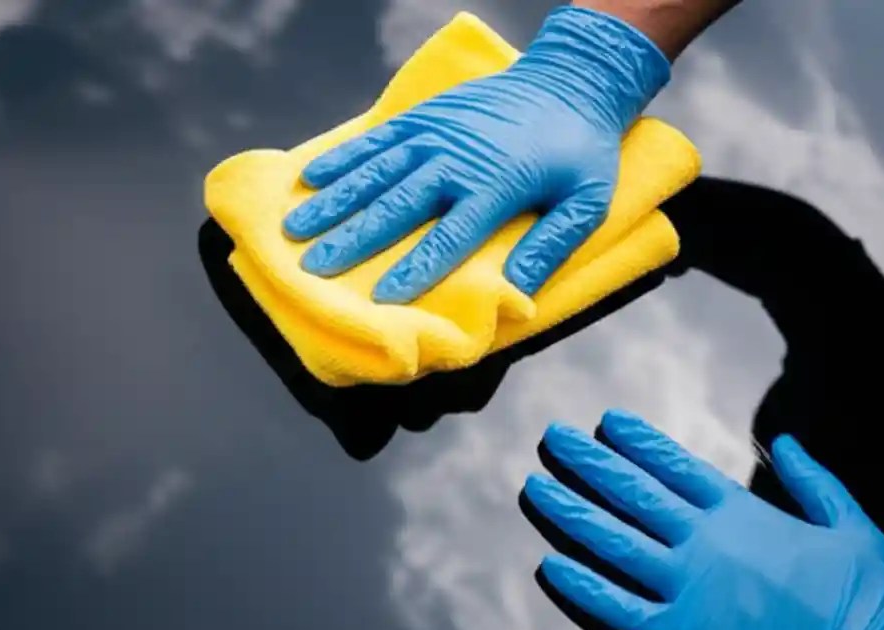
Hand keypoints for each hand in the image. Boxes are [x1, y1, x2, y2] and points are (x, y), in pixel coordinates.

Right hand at [283, 7, 669, 302]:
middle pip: (397, 206)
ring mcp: (434, 135)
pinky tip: (309, 178)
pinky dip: (342, 158)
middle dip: (354, 239)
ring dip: (334, 202)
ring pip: (375, 172)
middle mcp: (455, 161)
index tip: (383, 296)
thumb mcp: (586, 202)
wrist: (571, 80)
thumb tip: (520, 294)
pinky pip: (375, 140)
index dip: (417, 267)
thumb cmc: (581, 151)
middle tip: (315, 268)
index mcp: (496, 187)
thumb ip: (551, 246)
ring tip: (297, 229)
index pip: (450, 237)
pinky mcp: (422, 118)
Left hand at [521, 410, 883, 629]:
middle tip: (551, 438)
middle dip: (586, 462)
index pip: (673, 466)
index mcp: (742, 514)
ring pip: (610, 541)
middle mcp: (704, 543)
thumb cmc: (867, 607)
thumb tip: (783, 442)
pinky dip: (578, 585)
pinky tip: (548, 566)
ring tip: (534, 487)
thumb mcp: (851, 527)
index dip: (635, 442)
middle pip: (629, 493)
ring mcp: (684, 589)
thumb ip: (813, 480)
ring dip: (567, 511)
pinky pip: (613, 606)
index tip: (604, 423)